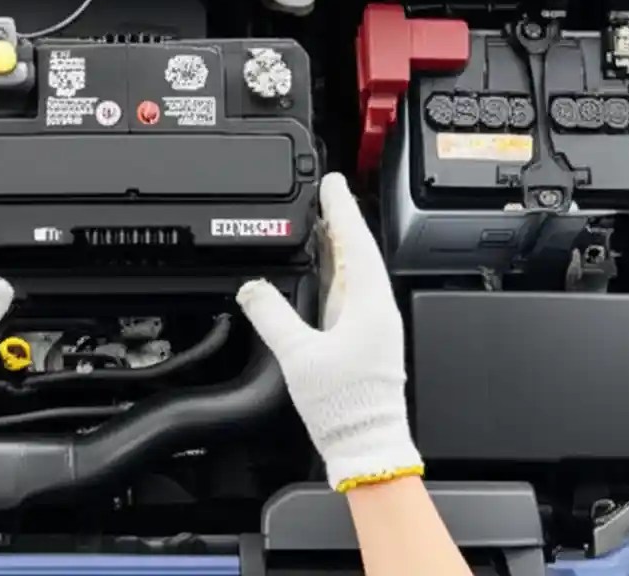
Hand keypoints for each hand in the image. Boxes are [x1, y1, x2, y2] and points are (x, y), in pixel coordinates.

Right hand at [236, 173, 421, 491]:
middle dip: (339, 221)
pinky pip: (347, 295)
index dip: (341, 209)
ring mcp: (370, 325)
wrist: (366, 445)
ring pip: (353, 272)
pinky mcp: (362, 341)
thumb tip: (252, 288)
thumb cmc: (346, 406)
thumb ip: (271, 316)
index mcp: (369, 304)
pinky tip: (318, 271)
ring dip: (335, 246)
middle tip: (322, 194)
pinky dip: (332, 274)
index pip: (356, 241)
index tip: (331, 184)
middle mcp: (375, 310)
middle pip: (357, 252)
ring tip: (317, 222)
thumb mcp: (298, 355)